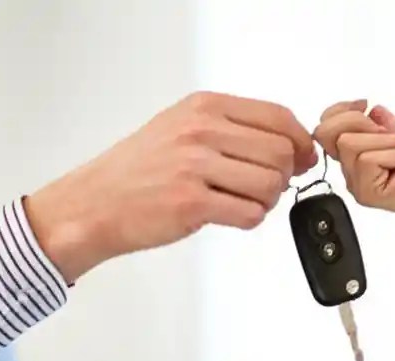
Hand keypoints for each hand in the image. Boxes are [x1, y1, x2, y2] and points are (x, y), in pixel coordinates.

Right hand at [26, 92, 318, 281]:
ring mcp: (195, 167)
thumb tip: (293, 145)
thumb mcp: (181, 127)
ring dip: (266, 200)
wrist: (93, 204)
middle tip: (264, 186)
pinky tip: (228, 215)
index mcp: (203, 108)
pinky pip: (250, 214)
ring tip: (241, 201)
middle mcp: (201, 131)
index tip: (301, 158)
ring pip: (271, 184)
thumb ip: (233, 129)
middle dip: (284, 175)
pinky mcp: (192, 204)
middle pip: (281, 152)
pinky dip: (250, 219)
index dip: (300, 142)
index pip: (278, 117)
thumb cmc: (138, 171)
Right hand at [312, 101, 394, 234]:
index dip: (342, 109)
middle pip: (326, 132)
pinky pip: (366, 157)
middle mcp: (363, 172)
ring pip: (347, 142)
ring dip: (389, 139)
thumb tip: (376, 112)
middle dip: (359, 120)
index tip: (366, 103)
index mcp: (374, 159)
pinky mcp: (370, 192)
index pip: (330, 128)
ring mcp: (364, 184)